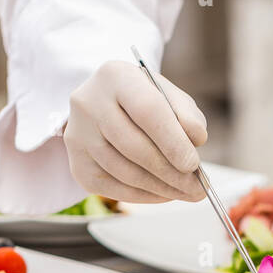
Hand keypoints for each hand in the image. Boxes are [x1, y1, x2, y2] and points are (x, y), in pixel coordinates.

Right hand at [64, 60, 207, 202]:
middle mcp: (89, 103)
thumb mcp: (169, 96)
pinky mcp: (76, 162)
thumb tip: (196, 142)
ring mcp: (77, 134)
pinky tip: (163, 194)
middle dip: (170, 173)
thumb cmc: (144, 101)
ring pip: (123, 171)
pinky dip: (142, 196)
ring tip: (185, 192)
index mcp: (115, 76)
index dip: (173, 142)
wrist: (107, 107)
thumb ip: (187, 115)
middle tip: (197, 189)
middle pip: (134, 146)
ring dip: (159, 188)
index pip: (148, 111)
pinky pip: (110, 188)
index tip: (194, 165)